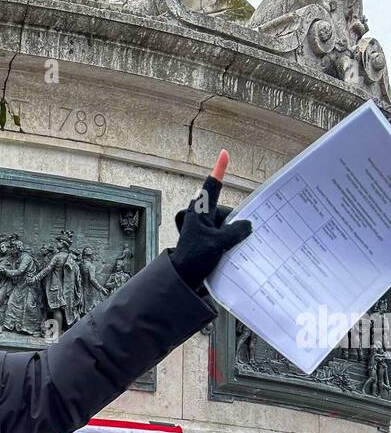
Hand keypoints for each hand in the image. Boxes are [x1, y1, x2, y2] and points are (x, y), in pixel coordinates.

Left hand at [170, 150, 251, 290]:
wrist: (183, 279)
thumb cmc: (194, 258)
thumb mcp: (217, 243)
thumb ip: (235, 231)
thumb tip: (248, 225)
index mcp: (201, 211)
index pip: (212, 186)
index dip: (219, 169)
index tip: (224, 154)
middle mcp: (203, 216)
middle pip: (227, 211)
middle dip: (233, 223)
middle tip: (226, 241)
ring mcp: (206, 228)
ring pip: (229, 225)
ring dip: (233, 236)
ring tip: (224, 251)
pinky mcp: (210, 240)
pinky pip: (227, 235)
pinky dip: (232, 242)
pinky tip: (233, 253)